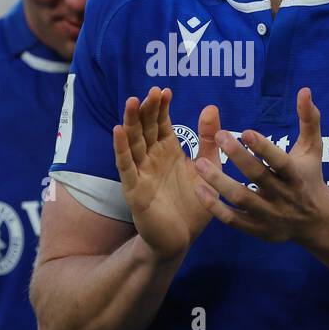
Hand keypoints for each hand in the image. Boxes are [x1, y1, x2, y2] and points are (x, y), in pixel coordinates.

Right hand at [113, 86, 217, 261]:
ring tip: (132, 101)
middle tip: (151, 91)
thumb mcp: (208, 167)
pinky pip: (126, 167)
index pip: (161, 123)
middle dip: (147, 110)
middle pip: (146, 128)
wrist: (181, 239)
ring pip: (133, 143)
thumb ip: (208, 140)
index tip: (165, 90)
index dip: (161, 107)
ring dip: (131, 122)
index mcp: (168, 151)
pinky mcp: (134, 190)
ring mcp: (141, 172)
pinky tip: (118, 131)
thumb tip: (210, 106)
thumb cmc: (193, 204)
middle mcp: (152, 158)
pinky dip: (121, 149)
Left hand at [192, 87, 328, 242]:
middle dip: (238, 158)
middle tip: (219, 135)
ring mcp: (269, 215)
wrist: (317, 222)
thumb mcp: (313, 149)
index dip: (264, 148)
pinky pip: (232, 220)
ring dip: (219, 182)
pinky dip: (215, 207)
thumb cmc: (310, 176)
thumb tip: (304, 90)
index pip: (280, 161)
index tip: (246, 131)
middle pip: (258, 177)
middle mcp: (283, 196)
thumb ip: (309, 119)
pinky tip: (198, 188)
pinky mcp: (257, 229)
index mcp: (297, 175)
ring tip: (199, 163)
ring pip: (241, 199)